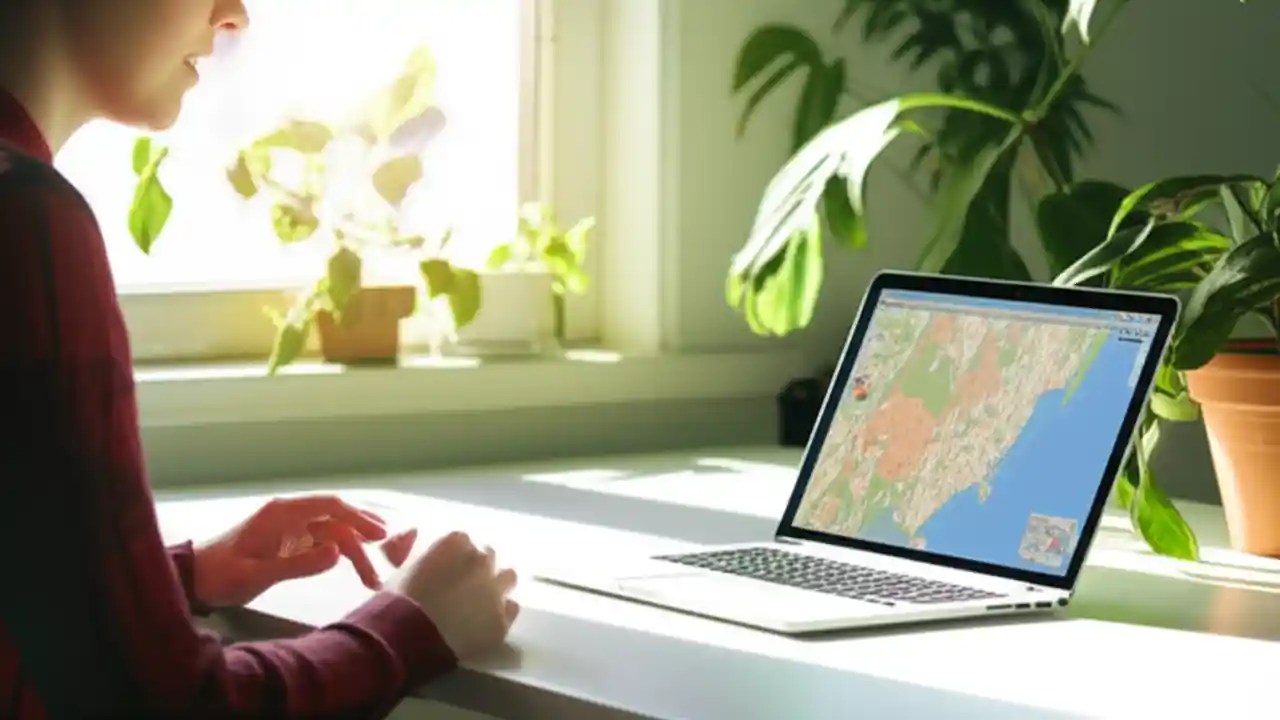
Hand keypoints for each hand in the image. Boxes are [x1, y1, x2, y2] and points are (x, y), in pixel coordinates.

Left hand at [192, 494, 417, 608]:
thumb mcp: (258, 573)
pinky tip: (354, 565)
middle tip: (389, 552)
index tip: (380, 534)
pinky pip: (323, 542)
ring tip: (372, 575)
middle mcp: (290, 515)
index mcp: (282, 513)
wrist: (194, 580)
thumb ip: (299, 564)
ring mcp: (290, 529)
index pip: (329, 506)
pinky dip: (341, 553)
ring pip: (332, 533)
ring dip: (354, 549)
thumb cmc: (221, 575)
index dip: (357, 517)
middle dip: (363, 533)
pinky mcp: (290, 544)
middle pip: (335, 518)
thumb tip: (340, 553)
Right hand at [385, 531, 519, 660]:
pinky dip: (502, 612)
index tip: (448, 567)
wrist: (408, 638)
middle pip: (488, 555)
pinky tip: (487, 621)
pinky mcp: (502, 619)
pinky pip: (512, 608)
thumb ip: (422, 555)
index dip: (457, 555)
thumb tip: (421, 547)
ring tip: (483, 600)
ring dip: (497, 585)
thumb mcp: (404, 568)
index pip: (464, 541)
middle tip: (465, 584)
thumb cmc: (398, 602)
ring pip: (508, 577)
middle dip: (478, 567)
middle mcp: (481, 560)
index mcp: (456, 543)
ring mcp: (495, 589)